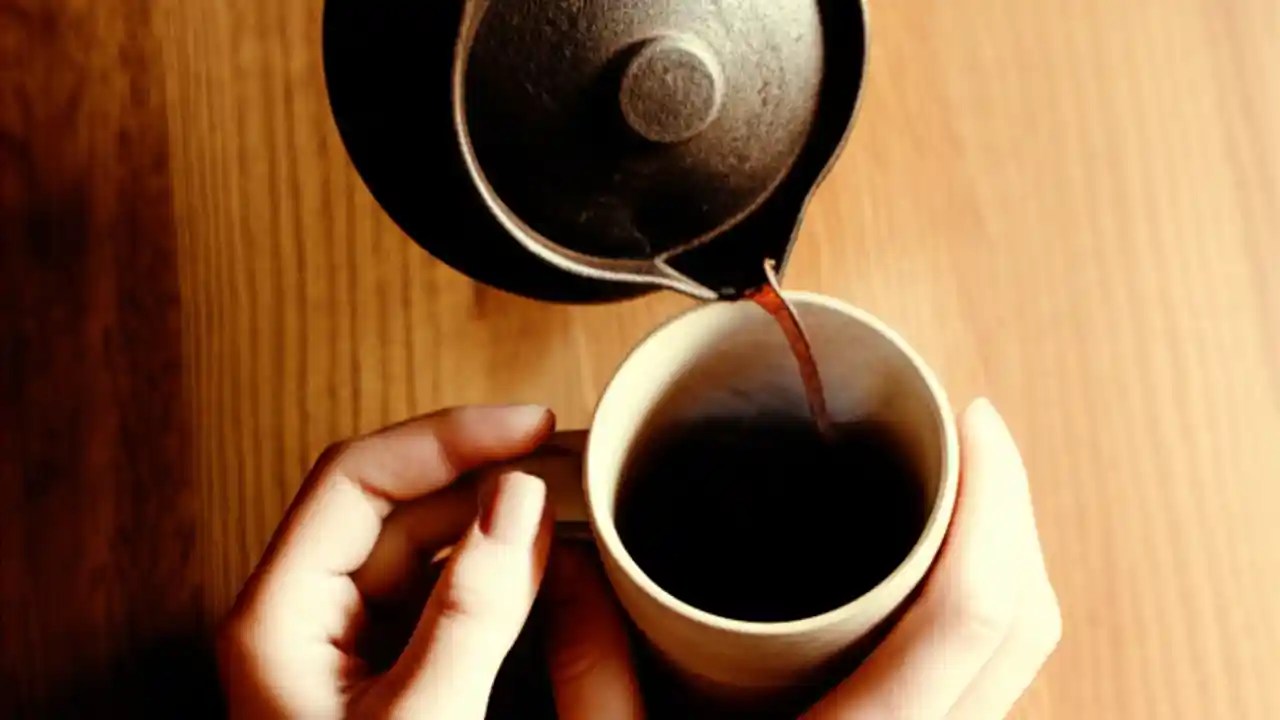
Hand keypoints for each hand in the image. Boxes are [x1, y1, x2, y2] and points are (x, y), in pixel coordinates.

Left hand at [217, 405, 559, 718]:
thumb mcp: (416, 718)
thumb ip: (468, 614)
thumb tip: (517, 503)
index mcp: (279, 617)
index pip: (357, 477)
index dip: (446, 438)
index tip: (527, 428)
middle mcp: (306, 619)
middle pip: (395, 505)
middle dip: (481, 474)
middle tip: (562, 461)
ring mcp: (346, 646)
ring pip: (425, 548)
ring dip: (493, 521)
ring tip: (562, 504)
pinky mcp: (386, 675)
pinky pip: (444, 596)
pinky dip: (494, 573)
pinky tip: (538, 566)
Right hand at [539, 399, 1061, 718]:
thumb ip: (587, 664)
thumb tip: (562, 553)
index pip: (975, 615)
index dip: (997, 505)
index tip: (970, 422)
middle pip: (1024, 619)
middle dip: (1011, 509)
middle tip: (963, 434)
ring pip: (1021, 649)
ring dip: (1005, 554)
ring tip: (953, 485)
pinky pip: (993, 674)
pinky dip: (985, 603)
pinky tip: (936, 569)